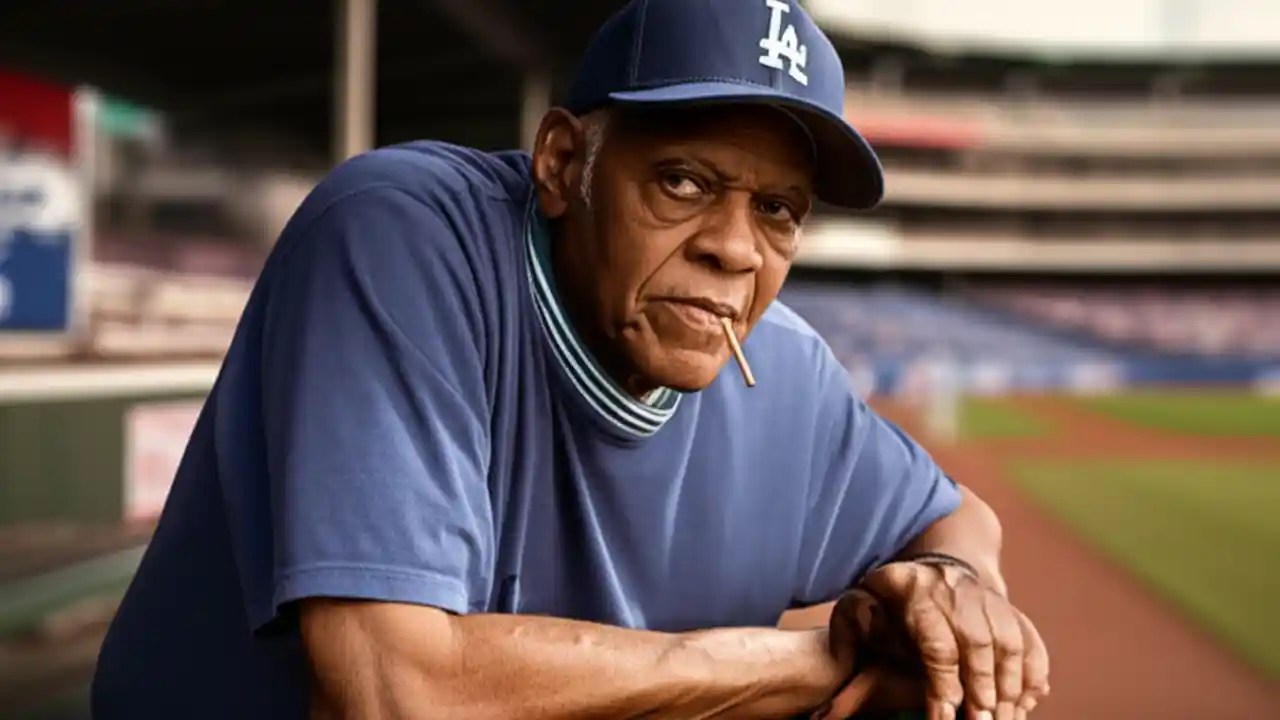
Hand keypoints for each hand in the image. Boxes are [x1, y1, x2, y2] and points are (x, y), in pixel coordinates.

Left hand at [831, 561, 1050, 719]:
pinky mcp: (1010, 610)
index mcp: (918, 593)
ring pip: (1010, 644)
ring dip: (1011, 687)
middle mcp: (959, 593)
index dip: (943, 684)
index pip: (936, 644)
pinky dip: (1034, 670)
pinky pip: (1031, 640)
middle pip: (979, 644)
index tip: (944, 717)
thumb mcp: (859, 604)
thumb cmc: (889, 598)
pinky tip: (1031, 700)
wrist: (934, 565)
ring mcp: (989, 599)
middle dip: (983, 689)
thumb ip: (848, 632)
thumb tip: (837, 669)